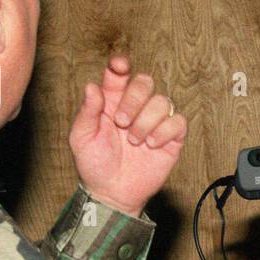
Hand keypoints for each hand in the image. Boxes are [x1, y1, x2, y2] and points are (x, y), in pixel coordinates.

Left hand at [68, 54, 188, 216]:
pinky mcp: (171, 138)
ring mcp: (155, 122)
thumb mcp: (82, 138)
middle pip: (145, 82)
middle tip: (121, 122)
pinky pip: (178, 122)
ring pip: (162, 102)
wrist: (112, 193)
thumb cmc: (94, 164)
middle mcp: (135, 107)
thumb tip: (92, 87)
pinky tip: (151, 146)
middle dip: (134, 99)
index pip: (119, 74)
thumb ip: (87, 112)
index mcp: (111, 101)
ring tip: (134, 141)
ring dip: (146, 121)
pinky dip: (164, 132)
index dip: (120, 65)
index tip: (119, 67)